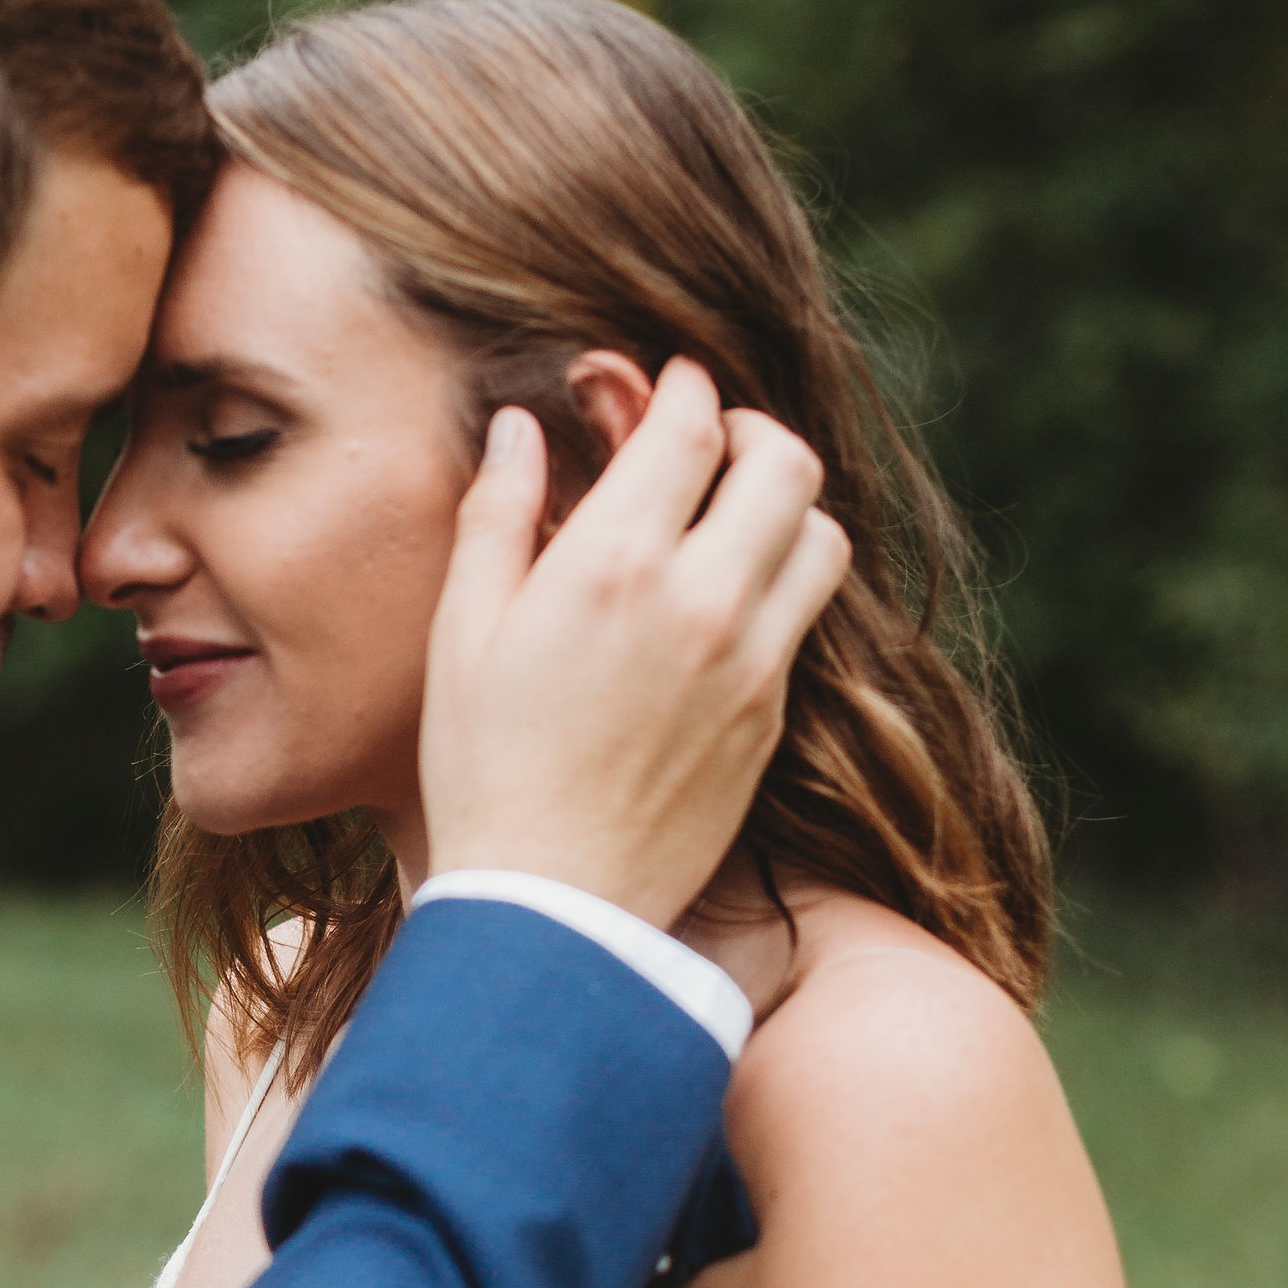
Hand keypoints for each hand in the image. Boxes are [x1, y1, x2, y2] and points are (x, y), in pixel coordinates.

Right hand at [421, 366, 849, 925]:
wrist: (552, 903)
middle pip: (785, 462)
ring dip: (785, 510)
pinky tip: (728, 602)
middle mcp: (703, 599)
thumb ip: (499, 514)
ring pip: (824, 536)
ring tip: (734, 522)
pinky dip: (784, 583)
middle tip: (712, 446)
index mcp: (615, 563)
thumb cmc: (484, 767)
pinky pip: (810, 615)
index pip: (691, 425)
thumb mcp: (463, 630)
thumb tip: (523, 428)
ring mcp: (752, 660)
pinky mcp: (773, 716)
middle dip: (750, 433)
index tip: (665, 385)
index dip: (682, 387)